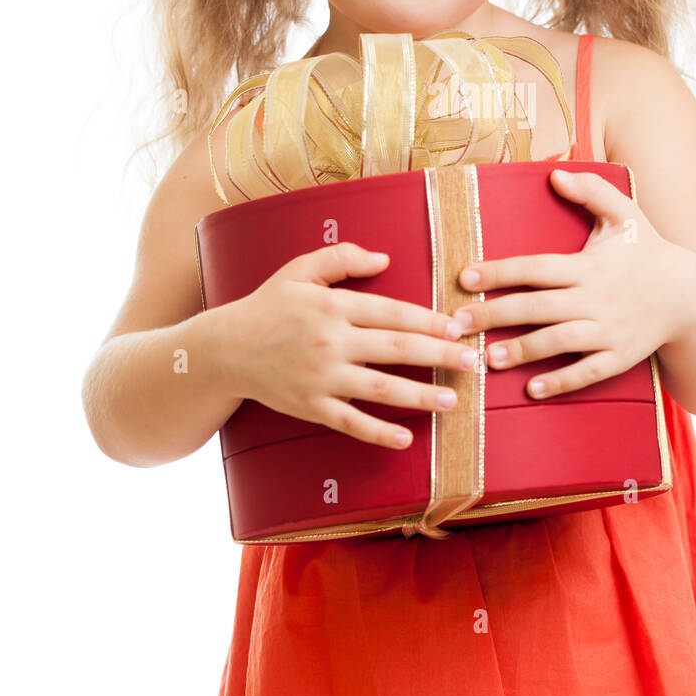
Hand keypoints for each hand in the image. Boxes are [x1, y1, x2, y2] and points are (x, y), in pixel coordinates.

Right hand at [208, 242, 477, 448]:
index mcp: (333, 306)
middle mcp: (330, 341)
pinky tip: (406, 438)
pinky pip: (350, 421)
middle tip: (472, 362)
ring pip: (381, 388)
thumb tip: (385, 259)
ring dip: (420, 395)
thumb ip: (341, 258)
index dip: (429, 320)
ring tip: (453, 400)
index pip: (392, 312)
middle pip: (396, 348)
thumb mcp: (300, 270)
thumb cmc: (268, 305)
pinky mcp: (310, 406)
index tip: (458, 327)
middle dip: (439, 355)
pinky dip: (378, 431)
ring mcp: (321, 377)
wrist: (224, 349)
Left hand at [451, 168, 695, 398]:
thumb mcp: (626, 213)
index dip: (499, 272)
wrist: (690, 296)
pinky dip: (561, 381)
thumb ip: (591, 191)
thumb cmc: (648, 251)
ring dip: (522, 351)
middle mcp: (596, 299)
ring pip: (559, 342)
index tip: (464, 277)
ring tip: (487, 357)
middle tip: (456, 324)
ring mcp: (609, 331)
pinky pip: (588, 373)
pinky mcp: (620, 357)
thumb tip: (554, 174)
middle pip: (537, 308)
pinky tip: (532, 389)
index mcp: (589, 266)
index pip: (536, 268)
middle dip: (494, 315)